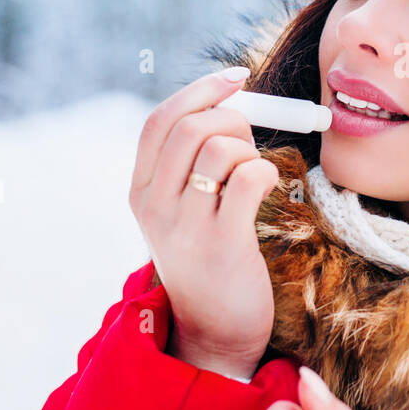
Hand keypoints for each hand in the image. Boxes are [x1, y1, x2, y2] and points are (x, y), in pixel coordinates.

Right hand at [129, 66, 279, 381]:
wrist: (216, 332)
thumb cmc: (212, 259)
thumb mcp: (184, 210)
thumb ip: (191, 162)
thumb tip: (229, 100)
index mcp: (140, 191)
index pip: (158, 120)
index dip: (199, 90)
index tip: (235, 77)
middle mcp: (154, 206)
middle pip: (191, 126)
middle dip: (234, 119)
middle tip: (251, 144)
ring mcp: (185, 226)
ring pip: (221, 147)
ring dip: (252, 150)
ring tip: (256, 177)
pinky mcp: (222, 243)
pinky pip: (249, 177)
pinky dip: (267, 172)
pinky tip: (268, 190)